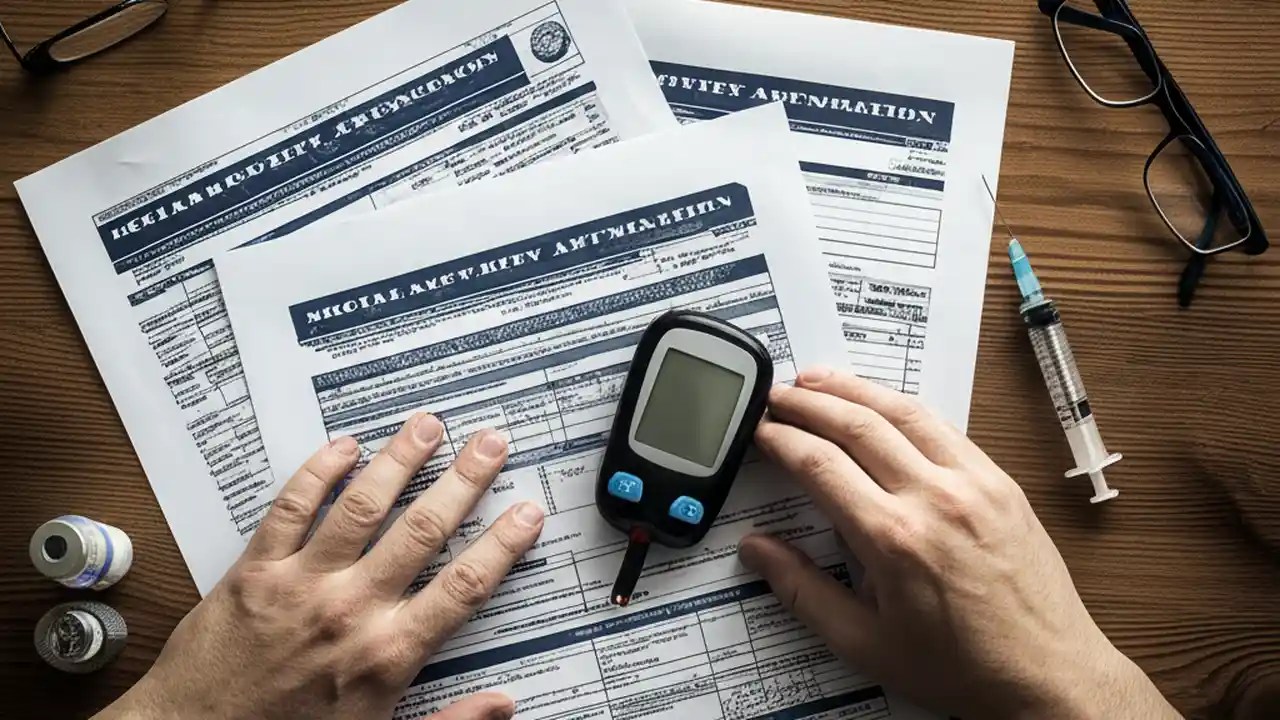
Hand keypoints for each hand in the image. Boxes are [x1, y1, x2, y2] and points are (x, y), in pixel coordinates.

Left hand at [98, 414, 543, 719]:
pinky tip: (343, 447)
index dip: (503, 545)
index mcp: (387, 656)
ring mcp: (301, 586)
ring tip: (427, 425)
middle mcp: (350, 612)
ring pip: (361, 507)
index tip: (528, 511)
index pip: (464, 587)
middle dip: (464, 481)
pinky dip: (317, 473)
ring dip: (399, 461)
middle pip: (422, 532)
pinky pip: (290, 509)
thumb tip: (503, 707)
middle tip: (490, 442)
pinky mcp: (254, 572)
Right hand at [739, 368, 1179, 719]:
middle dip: (809, 402)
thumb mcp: (865, 645)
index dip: (781, 440)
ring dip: (855, 389)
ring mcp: (974, 484)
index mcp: (894, 540)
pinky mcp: (1001, 483)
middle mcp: (935, 499)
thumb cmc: (964, 669)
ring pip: (904, 412)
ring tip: (819, 380)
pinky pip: (945, 427)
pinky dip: (904, 406)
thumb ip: (803, 592)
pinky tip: (883, 403)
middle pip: (858, 424)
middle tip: (778, 393)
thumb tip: (758, 550)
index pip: (821, 465)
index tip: (761, 432)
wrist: (1049, 676)